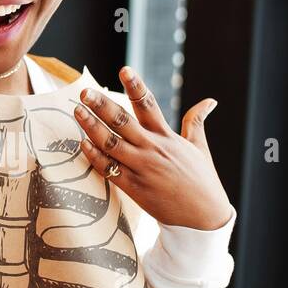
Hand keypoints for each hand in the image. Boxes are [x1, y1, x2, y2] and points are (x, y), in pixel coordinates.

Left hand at [74, 67, 232, 230]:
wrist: (203, 218)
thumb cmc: (202, 180)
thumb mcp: (200, 148)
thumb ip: (197, 122)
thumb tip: (210, 101)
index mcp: (168, 136)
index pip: (149, 105)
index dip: (136, 86)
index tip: (124, 69)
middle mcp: (153, 149)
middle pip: (123, 122)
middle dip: (102, 105)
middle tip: (84, 92)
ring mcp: (142, 168)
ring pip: (111, 144)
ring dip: (92, 127)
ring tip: (77, 112)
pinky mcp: (135, 188)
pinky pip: (109, 170)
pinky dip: (95, 157)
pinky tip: (82, 144)